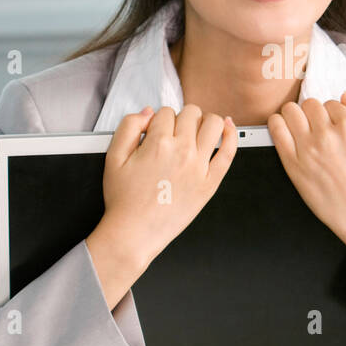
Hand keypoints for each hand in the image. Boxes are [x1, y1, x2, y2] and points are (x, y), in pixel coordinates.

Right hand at [97, 104, 236, 269]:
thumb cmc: (123, 200)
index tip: (156, 131)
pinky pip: (228, 152)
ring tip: (199, 128)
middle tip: (175, 133)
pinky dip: (231, 135)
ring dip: (206, 120)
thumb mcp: (113, 157)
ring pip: (213, 125)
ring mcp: (199, 167)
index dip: (159, 119)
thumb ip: (129, 127)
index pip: (166, 112)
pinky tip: (228, 128)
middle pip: (191, 114)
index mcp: (158, 143)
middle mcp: (182, 152)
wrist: (135, 233)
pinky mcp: (210, 183)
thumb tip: (148, 112)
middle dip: (181, 118)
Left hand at [267, 91, 345, 253]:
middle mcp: (327, 136)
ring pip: (291, 111)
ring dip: (295, 115)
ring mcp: (307, 149)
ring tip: (301, 126)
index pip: (332, 102)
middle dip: (315, 113)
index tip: (334, 125)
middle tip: (318, 127)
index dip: (333, 113)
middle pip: (311, 104)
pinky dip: (277, 123)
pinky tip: (285, 129)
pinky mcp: (292, 162)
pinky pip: (276, 129)